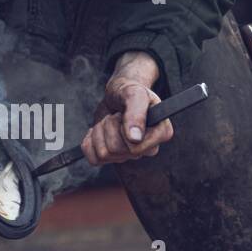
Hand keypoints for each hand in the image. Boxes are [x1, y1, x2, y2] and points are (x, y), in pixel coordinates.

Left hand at [81, 51, 173, 166]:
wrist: (117, 93)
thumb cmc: (129, 91)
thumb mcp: (134, 94)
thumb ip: (136, 113)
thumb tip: (135, 138)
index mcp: (161, 133)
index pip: (135, 149)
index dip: (123, 129)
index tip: (125, 115)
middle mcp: (147, 149)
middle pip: (115, 150)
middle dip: (109, 127)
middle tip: (116, 115)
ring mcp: (129, 155)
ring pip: (103, 154)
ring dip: (100, 131)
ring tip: (110, 119)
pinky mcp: (111, 157)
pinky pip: (93, 158)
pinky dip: (90, 141)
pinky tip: (100, 130)